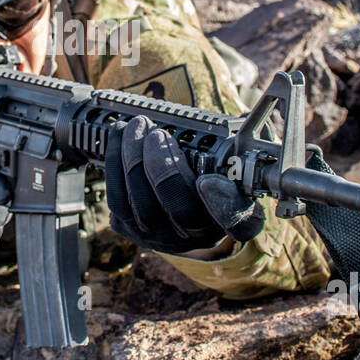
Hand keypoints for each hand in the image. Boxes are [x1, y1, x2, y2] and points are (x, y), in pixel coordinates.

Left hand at [105, 115, 263, 253]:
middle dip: (164, 167)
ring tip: (137, 128)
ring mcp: (163, 238)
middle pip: (181, 211)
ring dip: (134, 161)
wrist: (180, 196)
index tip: (209, 179)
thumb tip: (244, 122)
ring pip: (143, 206)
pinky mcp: (131, 230)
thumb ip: (244, 143)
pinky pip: (117, 202)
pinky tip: (120, 138)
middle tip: (158, 134)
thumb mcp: (237, 158)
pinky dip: (115, 166)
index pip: (239, 224)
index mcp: (235, 219)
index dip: (224, 205)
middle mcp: (200, 236)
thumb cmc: (212, 170)